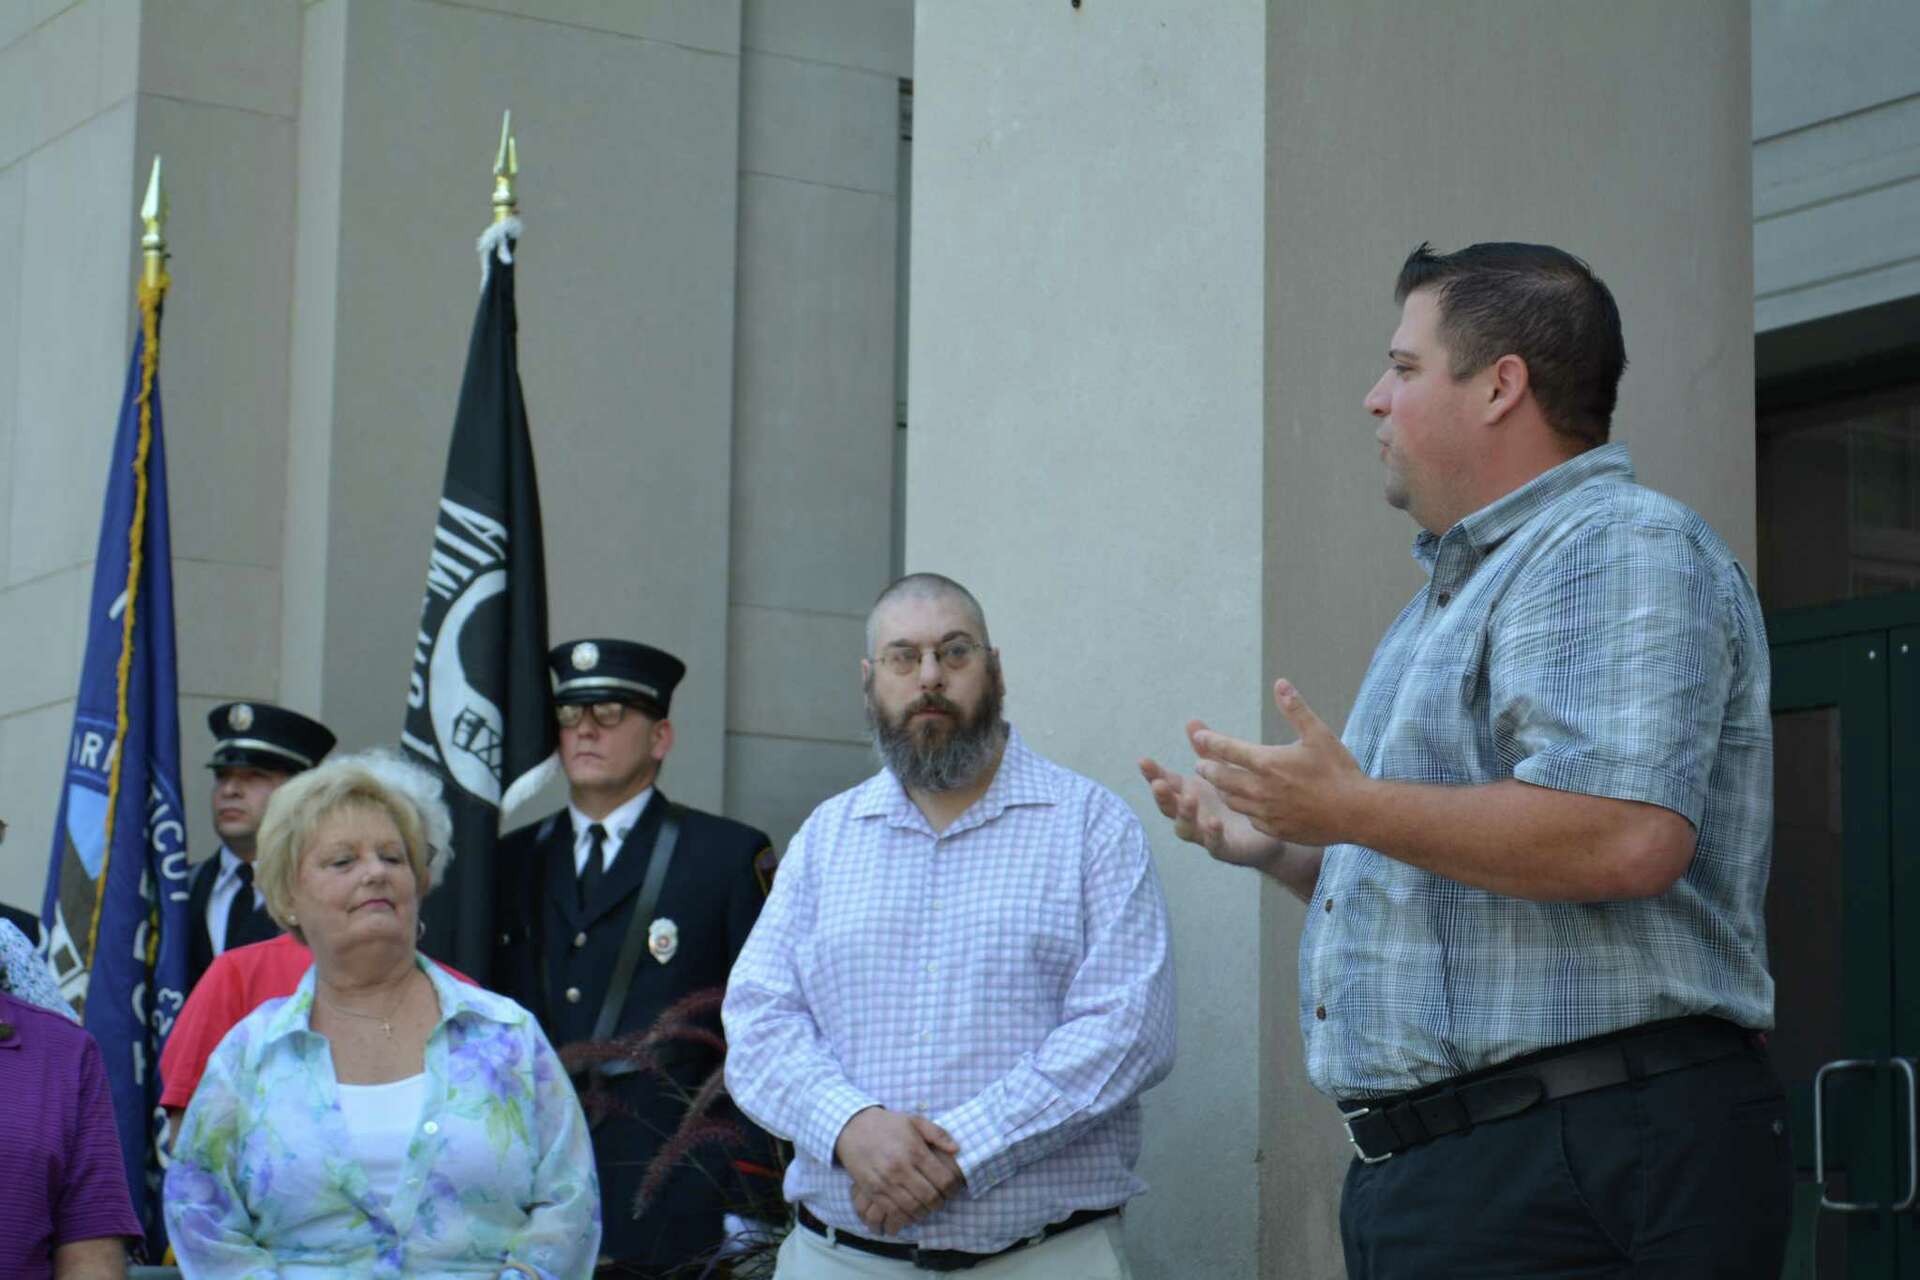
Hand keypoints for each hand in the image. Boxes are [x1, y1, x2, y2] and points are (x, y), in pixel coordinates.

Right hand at [834, 1109, 963, 1234]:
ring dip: (925, 1212)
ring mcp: (885, 1181)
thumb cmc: (888, 1124)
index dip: (953, 1189)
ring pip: (913, 1208)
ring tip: (927, 1207)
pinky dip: (906, 1217)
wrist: (853, 1127)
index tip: (954, 1189)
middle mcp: (901, 1168)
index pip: (943, 1179)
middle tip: (942, 1200)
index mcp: (915, 1150)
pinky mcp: (872, 1191)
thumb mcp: (915, 1120)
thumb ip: (938, 1134)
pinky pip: (893, 1212)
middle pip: (930, 1197)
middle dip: (940, 1203)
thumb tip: (957, 1149)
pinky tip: (911, 1212)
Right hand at [1138, 754, 1283, 871]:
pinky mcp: (1224, 849)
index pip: (1165, 782)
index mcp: (1189, 793)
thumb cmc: (1238, 799)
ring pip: (1185, 828)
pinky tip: (1214, 822)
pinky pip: (1214, 844)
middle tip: (1159, 784)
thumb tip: (1192, 722)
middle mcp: (1192, 814)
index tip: (1144, 761)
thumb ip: (1206, 750)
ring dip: (1184, 814)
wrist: (1270, 830)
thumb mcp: (1222, 771)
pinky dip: (1211, 834)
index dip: (1153, 774)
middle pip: (1169, 807)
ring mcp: (1204, 834)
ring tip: (1189, 800)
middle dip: (1162, 796)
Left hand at [1186, 680, 1367, 847]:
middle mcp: (1261, 788)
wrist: (1356, 813)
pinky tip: (1245, 805)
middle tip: (1200, 765)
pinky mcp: (1274, 828)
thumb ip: (1295, 709)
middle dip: (1208, 769)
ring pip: (1232, 800)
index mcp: (1268, 762)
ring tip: (1220, 784)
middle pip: (1222, 778)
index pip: (1228, 750)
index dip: (1210, 742)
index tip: (1198, 737)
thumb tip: (1280, 683)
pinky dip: (1243, 809)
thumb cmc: (1339, 771)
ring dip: (1223, 790)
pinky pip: (1250, 818)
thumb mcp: (1319, 735)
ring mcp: (1266, 811)